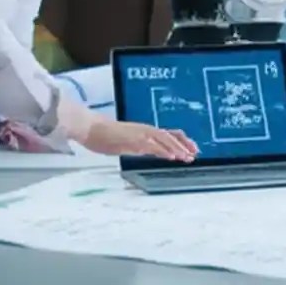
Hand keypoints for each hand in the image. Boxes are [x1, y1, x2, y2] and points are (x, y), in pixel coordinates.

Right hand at [82, 120, 199, 161]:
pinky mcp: (133, 140)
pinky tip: (171, 157)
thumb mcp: (128, 142)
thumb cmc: (105, 136)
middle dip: (184, 145)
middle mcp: (145, 130)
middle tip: (194, 154)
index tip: (192, 148)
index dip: (181, 140)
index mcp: (145, 130)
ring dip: (177, 148)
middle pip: (170, 135)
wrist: (91, 128)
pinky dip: (164, 151)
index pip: (168, 134)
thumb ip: (140, 146)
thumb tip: (149, 151)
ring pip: (164, 139)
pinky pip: (152, 145)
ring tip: (187, 157)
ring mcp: (140, 134)